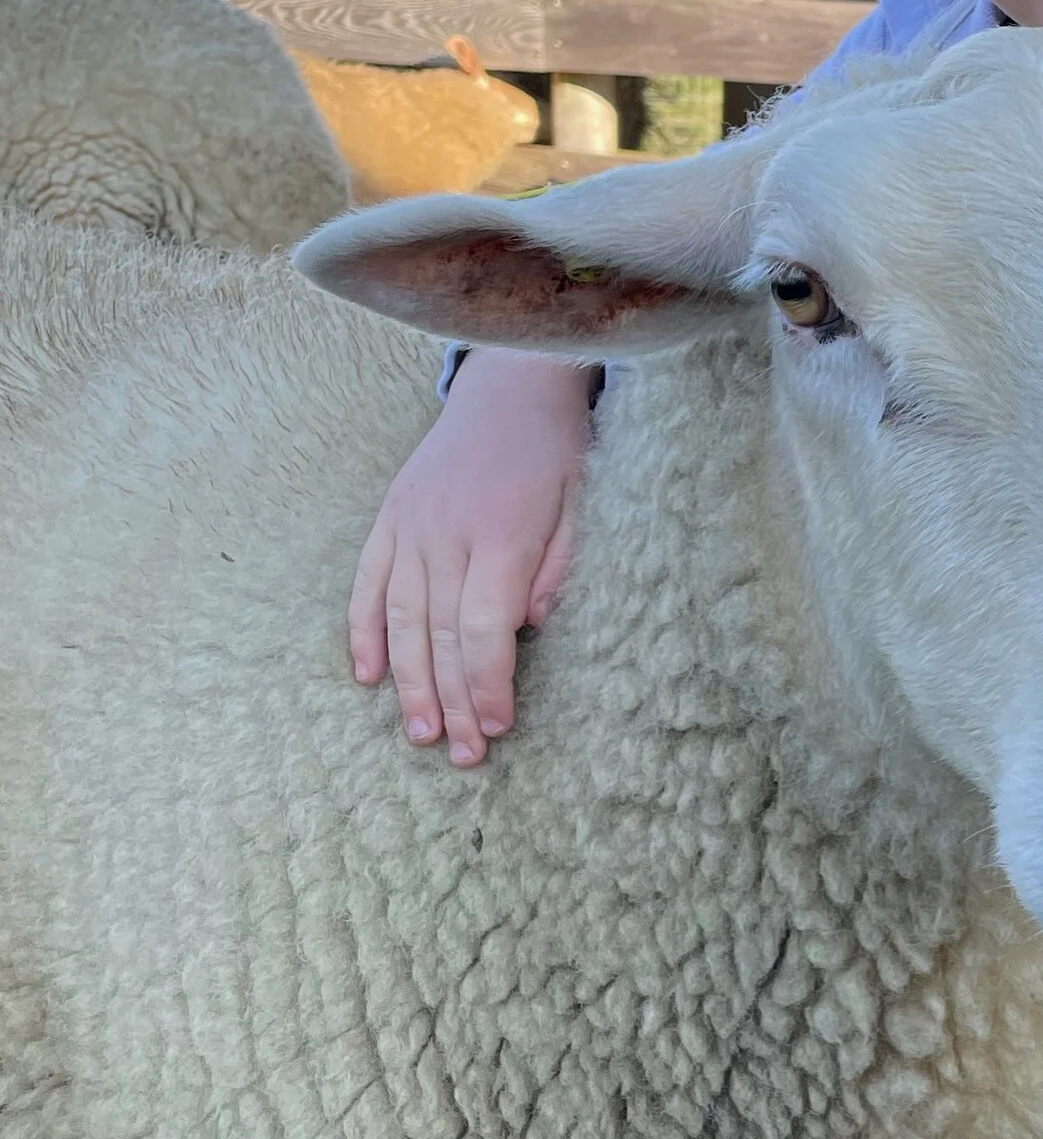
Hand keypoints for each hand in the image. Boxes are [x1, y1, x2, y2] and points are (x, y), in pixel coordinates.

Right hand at [349, 350, 598, 762]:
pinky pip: (367, 584)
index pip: (485, 627)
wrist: (508, 383)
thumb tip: (530, 629)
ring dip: (408, 683)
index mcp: (501, 534)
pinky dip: (364, 632)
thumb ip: (558, 569)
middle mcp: (446, 533)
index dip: (487, 683)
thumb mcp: (582, 504)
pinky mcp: (388, 518)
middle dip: (453, 701)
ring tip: (420, 734)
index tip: (497, 726)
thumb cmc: (555, 451)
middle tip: (464, 755)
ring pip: (401, 619)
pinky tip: (369, 677)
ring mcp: (410, 525)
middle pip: (442, 635)